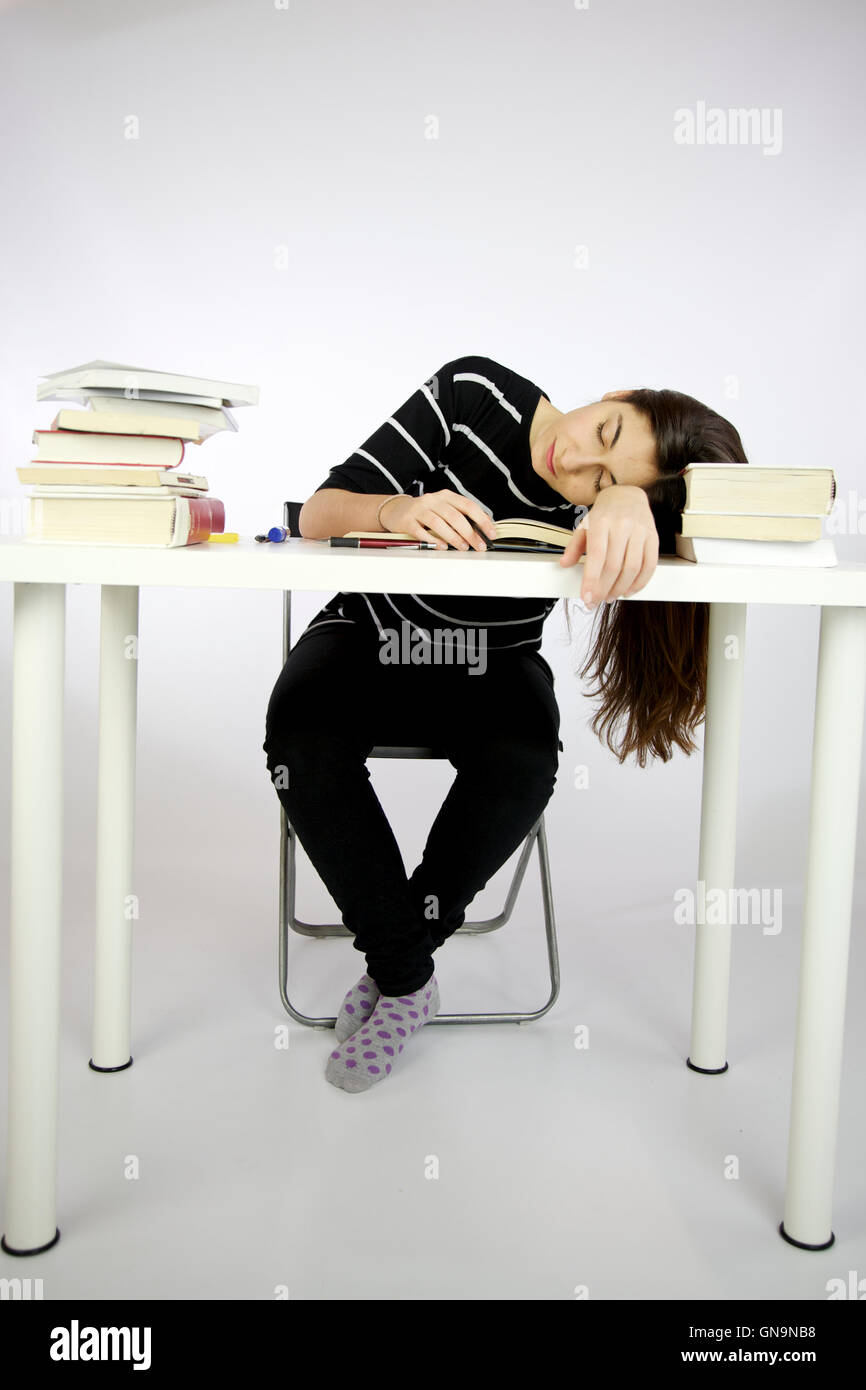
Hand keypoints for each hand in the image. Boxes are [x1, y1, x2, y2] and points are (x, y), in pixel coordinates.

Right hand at [380, 490, 497, 550]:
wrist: (396, 510)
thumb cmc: (426, 513)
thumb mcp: (444, 509)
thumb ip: (461, 516)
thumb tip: (482, 530)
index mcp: (446, 496)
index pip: (468, 506)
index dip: (482, 520)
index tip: (491, 533)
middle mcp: (433, 500)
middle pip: (455, 516)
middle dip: (470, 533)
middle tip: (479, 546)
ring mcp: (419, 510)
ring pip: (439, 523)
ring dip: (453, 537)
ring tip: (463, 547)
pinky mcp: (407, 521)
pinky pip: (421, 531)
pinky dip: (433, 540)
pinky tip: (442, 547)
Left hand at [558, 485, 658, 606]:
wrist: (627, 494)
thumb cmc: (604, 513)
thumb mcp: (585, 525)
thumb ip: (574, 546)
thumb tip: (564, 564)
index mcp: (602, 522)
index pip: (597, 556)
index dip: (592, 580)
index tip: (587, 597)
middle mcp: (622, 526)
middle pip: (614, 566)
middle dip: (604, 589)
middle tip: (596, 601)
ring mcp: (640, 531)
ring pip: (633, 568)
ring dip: (621, 588)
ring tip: (610, 596)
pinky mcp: (653, 537)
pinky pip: (649, 565)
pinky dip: (640, 583)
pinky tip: (629, 590)